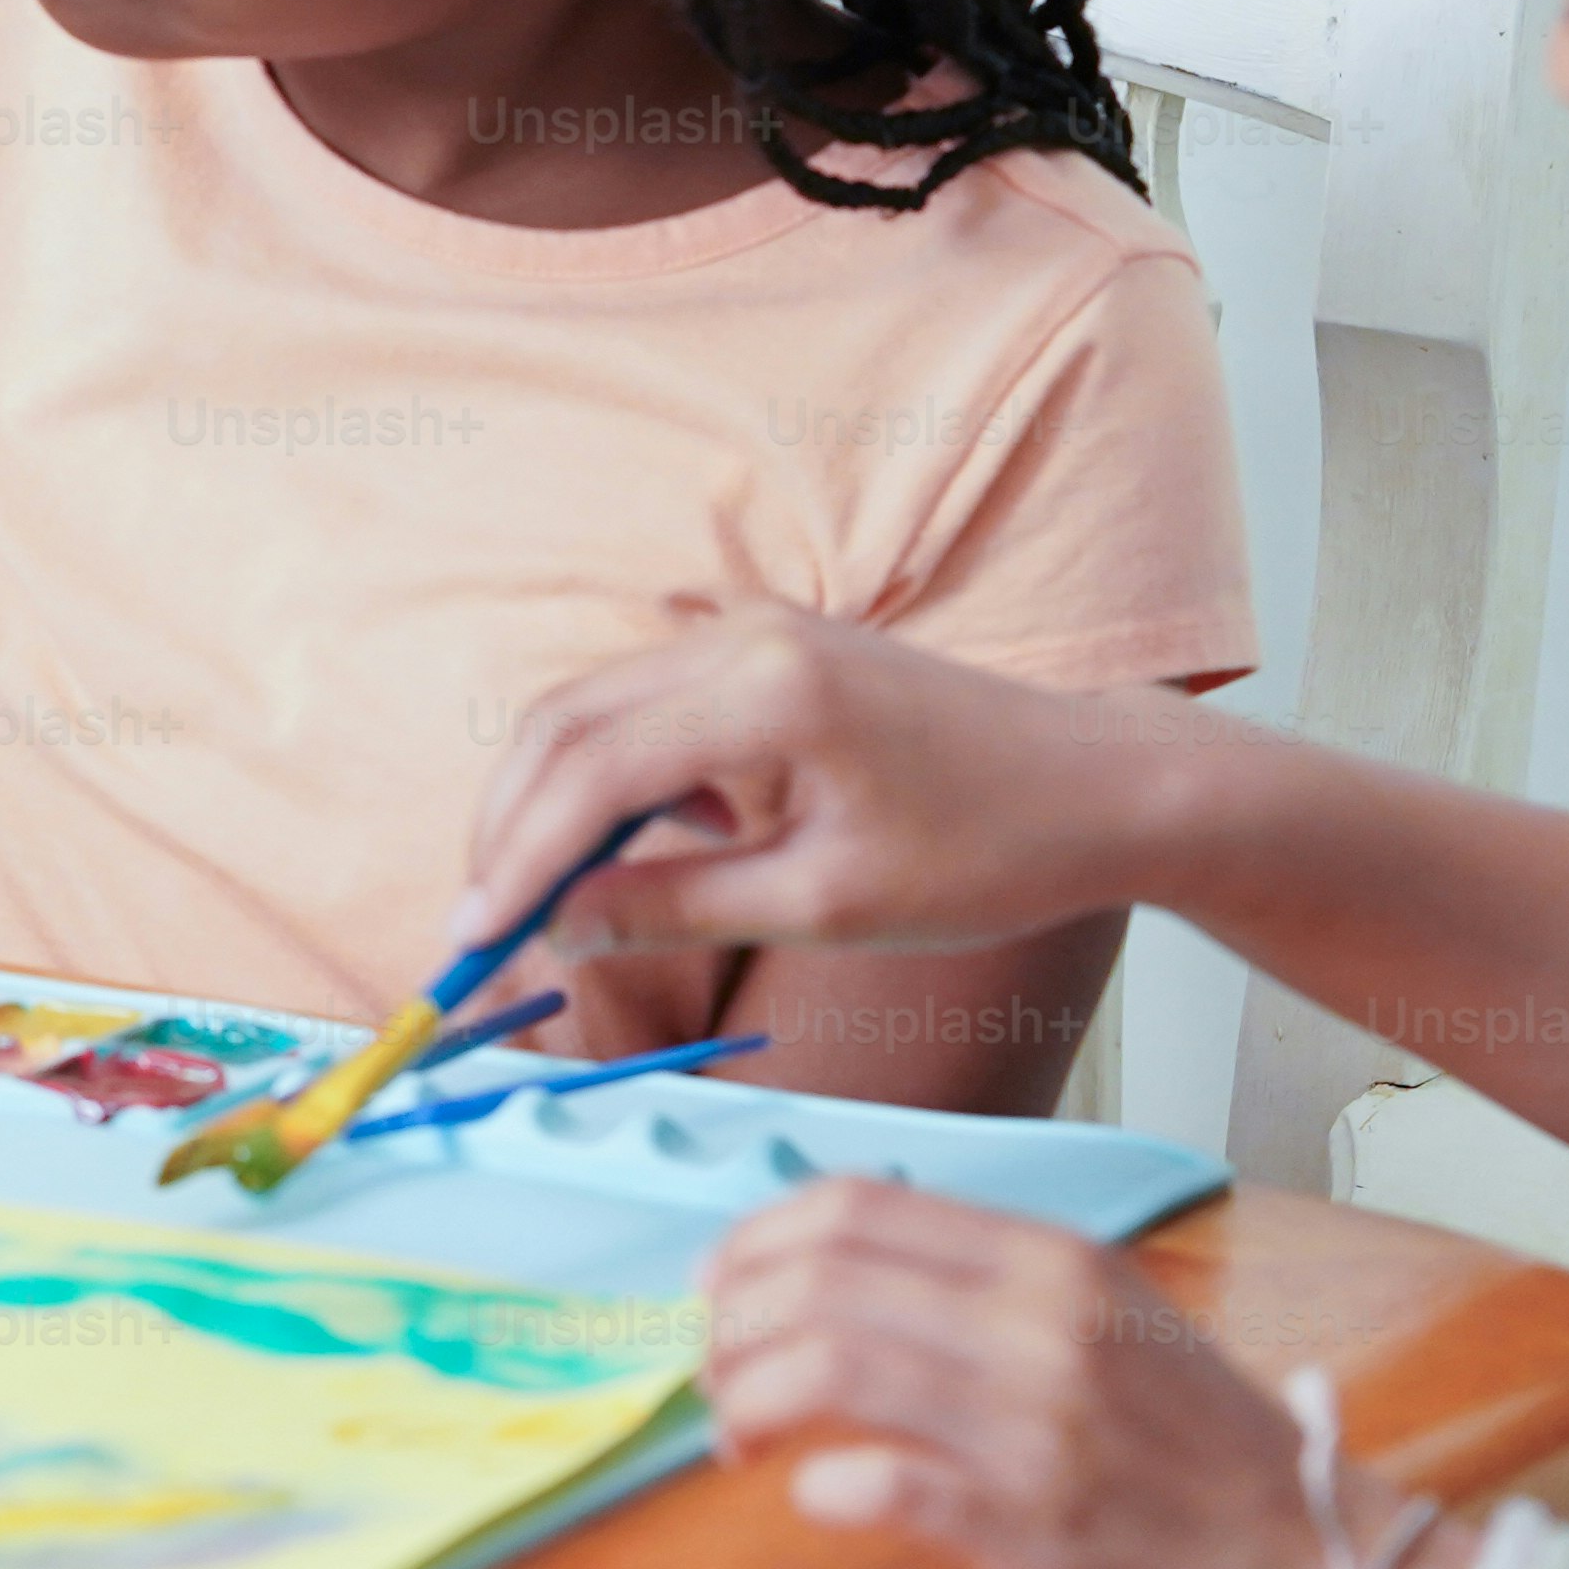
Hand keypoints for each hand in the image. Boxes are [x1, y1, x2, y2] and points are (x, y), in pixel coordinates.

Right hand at [456, 606, 1207, 972]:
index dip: (514, 863)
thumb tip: (557, 924)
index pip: (589, 773)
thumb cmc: (990, 852)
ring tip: (540, 900)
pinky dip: (610, 771)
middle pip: (563, 723)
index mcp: (766, 690)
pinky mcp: (765, 642)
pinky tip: (644, 843)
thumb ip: (676, 906)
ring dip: (551, 801)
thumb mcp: (826, 904)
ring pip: (591, 707)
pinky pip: (645, 699)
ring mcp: (753, 626)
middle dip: (507, 828)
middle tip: (479, 926)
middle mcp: (744, 633)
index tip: (469, 941)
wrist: (1099, 785)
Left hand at [705, 1179, 1376, 1568]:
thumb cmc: (1202, 1450)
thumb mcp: (1108, 1317)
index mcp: (1053, 1260)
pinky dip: (822, 1485)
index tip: (715, 1292)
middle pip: (820, 1278)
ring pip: (830, 1365)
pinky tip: (815, 1495)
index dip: (754, 1242)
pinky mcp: (1038, 1528)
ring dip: (749, 1400)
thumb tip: (838, 1262)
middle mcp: (1042, 1323)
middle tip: (713, 1378)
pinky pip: (884, 1484)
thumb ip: (990, 1280)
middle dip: (730, 1325)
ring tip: (738, 1439)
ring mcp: (1040, 1424)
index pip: (854, 1206)